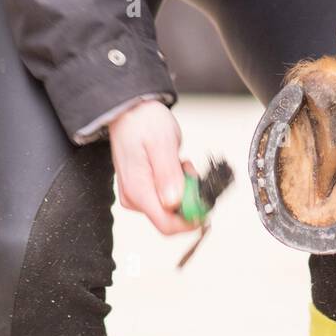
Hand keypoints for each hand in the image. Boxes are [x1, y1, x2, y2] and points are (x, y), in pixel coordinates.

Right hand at [109, 99, 198, 235]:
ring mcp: (136, 195)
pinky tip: (173, 164)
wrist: (129, 110)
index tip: (206, 199)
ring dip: (183, 188)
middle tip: (189, 169)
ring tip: (180, 162)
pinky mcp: (141, 190)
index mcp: (138, 191)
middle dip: (188, 198)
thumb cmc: (144, 122)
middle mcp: (134, 199)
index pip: (167, 225)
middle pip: (171, 218)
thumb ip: (168, 174)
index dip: (192, 219)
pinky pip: (165, 197)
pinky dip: (176, 183)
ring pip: (170, 207)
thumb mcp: (162, 143)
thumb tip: (174, 203)